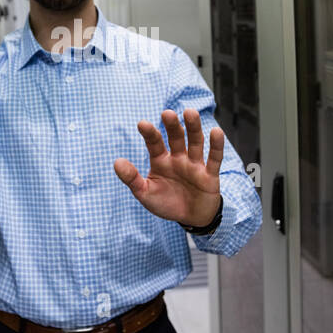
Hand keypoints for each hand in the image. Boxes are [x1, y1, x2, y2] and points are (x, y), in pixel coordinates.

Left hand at [114, 108, 223, 227]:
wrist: (190, 219)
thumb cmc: (166, 203)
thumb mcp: (145, 193)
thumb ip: (132, 178)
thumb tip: (116, 162)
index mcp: (161, 161)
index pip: (155, 143)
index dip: (150, 133)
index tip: (142, 124)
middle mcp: (178, 158)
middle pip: (176, 137)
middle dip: (172, 125)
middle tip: (167, 114)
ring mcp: (194, 164)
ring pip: (195, 142)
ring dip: (193, 128)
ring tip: (190, 113)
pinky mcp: (209, 174)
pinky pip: (214, 158)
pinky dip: (216, 146)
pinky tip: (216, 132)